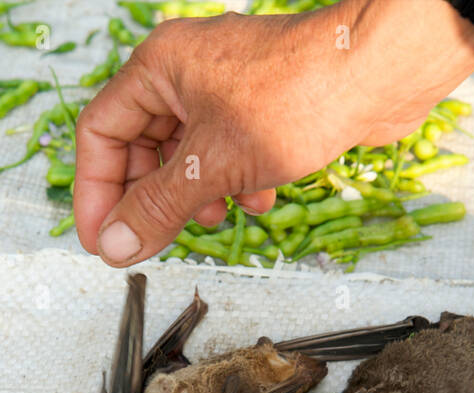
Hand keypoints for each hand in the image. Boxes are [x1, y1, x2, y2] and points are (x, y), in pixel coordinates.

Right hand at [73, 0, 473, 266]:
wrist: (377, 75)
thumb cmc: (300, 95)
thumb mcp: (212, 166)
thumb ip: (157, 208)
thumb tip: (117, 244)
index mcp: (158, 67)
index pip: (101, 134)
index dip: (96, 193)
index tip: (102, 240)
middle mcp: (186, 70)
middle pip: (142, 146)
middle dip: (151, 197)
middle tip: (151, 240)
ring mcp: (224, 85)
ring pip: (186, 153)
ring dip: (192, 194)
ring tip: (210, 219)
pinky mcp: (260, 103)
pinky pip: (225, 149)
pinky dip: (231, 180)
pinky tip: (255, 198)